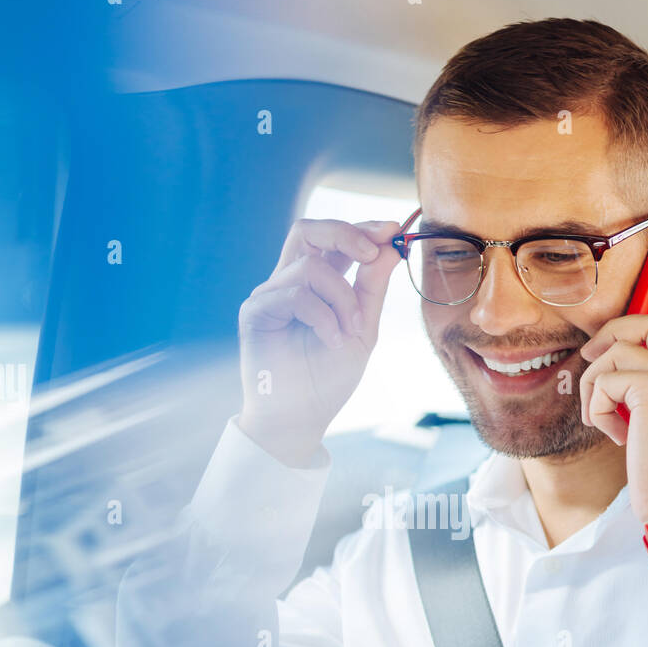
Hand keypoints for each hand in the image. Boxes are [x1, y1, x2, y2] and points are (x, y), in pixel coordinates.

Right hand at [236, 218, 401, 464]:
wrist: (301, 418)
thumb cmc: (327, 379)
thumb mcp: (362, 328)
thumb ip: (372, 287)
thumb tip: (390, 245)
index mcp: (314, 284)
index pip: (332, 240)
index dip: (361, 228)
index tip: (392, 230)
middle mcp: (287, 283)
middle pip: (307, 230)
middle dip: (345, 233)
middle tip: (372, 252)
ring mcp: (269, 296)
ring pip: (311, 267)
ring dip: (341, 297)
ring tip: (349, 330)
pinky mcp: (255, 312)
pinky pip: (295, 294)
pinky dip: (323, 317)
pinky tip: (331, 341)